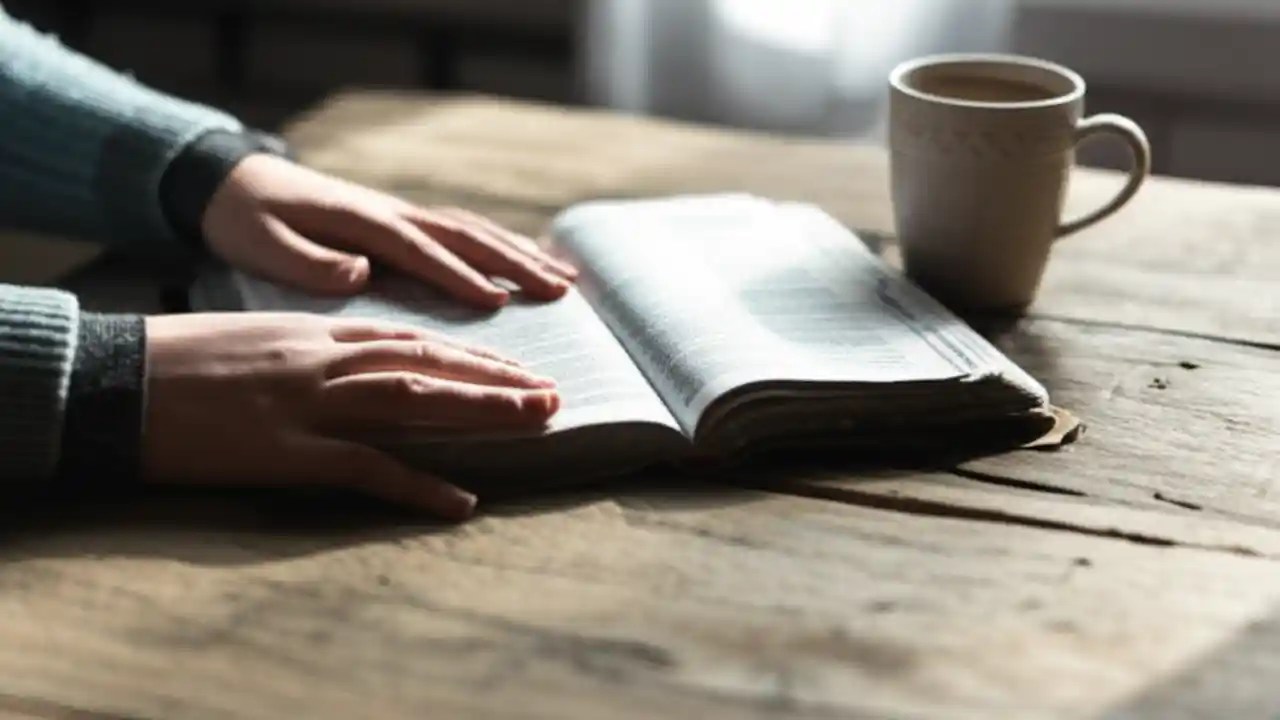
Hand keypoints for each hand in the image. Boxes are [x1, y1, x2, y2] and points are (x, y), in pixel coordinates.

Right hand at [143, 313, 560, 519]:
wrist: (117, 381)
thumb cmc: (185, 362)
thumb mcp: (263, 337)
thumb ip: (319, 348)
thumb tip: (367, 362)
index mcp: (319, 331)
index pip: (414, 339)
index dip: (472, 354)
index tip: (519, 367)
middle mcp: (326, 360)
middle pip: (429, 363)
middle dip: (497, 377)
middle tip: (555, 394)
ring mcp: (309, 404)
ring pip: (413, 402)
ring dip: (481, 411)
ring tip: (538, 421)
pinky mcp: (286, 451)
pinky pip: (365, 469)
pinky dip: (416, 485)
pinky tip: (460, 502)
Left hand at [201, 154, 577, 307]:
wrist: (235, 182)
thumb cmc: (246, 221)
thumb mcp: (260, 243)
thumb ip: (308, 261)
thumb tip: (361, 271)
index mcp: (361, 222)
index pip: (419, 250)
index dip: (458, 275)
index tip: (497, 302)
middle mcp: (393, 213)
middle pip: (465, 236)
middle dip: (516, 263)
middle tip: (560, 292)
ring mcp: (403, 214)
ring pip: (474, 231)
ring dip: (522, 254)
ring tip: (567, 280)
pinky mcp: (405, 223)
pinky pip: (463, 232)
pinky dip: (502, 245)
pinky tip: (531, 261)